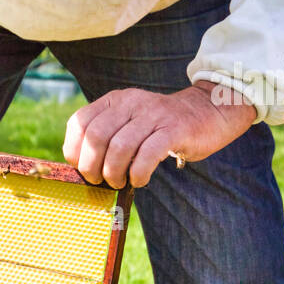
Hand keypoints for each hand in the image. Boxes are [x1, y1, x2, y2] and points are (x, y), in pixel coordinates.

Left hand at [62, 82, 256, 187]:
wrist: (208, 112)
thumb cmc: (161, 128)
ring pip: (120, 147)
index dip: (75, 150)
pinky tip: (140, 180)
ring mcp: (153, 114)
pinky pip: (148, 155)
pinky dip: (138, 173)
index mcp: (114, 100)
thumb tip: (82, 169)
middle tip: (100, 181)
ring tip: (120, 182)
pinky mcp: (174, 129)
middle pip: (96, 137)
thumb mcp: (128, 123)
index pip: (80, 123)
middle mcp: (131, 102)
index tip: (82, 168)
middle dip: (92, 167)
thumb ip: (106, 138)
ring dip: (115, 173)